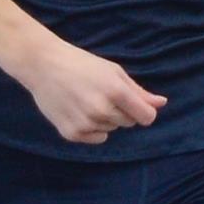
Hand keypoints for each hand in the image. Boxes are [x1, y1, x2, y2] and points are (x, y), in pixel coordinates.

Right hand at [23, 37, 165, 144]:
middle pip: (128, 123)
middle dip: (122, 111)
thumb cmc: (81, 64)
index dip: (143, 111)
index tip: (133, 103)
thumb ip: (138, 91)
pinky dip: (92, 129)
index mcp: (116, 92)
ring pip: (111, 130)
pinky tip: (78, 111)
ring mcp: (86, 124)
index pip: (147, 117)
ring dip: (105, 119)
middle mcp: (102, 110)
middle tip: (101, 94)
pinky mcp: (71, 133)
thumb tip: (161, 104)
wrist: (42, 65)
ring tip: (86, 99)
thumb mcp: (113, 72)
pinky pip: (96, 138)